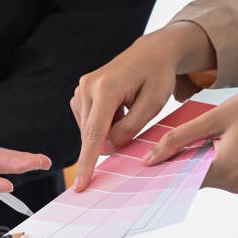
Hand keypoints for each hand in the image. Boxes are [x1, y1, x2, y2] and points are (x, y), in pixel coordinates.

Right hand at [70, 22, 215, 190]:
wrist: (152, 52)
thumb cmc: (157, 75)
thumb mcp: (153, 104)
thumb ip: (130, 129)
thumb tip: (107, 148)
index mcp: (107, 88)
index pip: (94, 133)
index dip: (87, 162)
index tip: (80, 184)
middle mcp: (87, 87)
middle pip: (92, 133)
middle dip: (110, 140)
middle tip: (133, 121)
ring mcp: (80, 89)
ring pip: (89, 130)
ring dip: (107, 131)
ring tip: (127, 110)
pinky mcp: (79, 94)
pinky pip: (88, 123)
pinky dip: (103, 124)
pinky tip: (117, 110)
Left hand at [141, 74, 237, 193]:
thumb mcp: (215, 116)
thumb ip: (180, 137)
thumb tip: (150, 159)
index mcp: (224, 170)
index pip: (178, 178)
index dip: (157, 171)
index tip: (134, 169)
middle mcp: (231, 183)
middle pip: (186, 178)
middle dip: (169, 164)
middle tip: (143, 155)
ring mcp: (237, 183)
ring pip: (198, 174)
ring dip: (185, 160)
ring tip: (169, 144)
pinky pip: (210, 171)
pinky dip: (199, 159)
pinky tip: (192, 144)